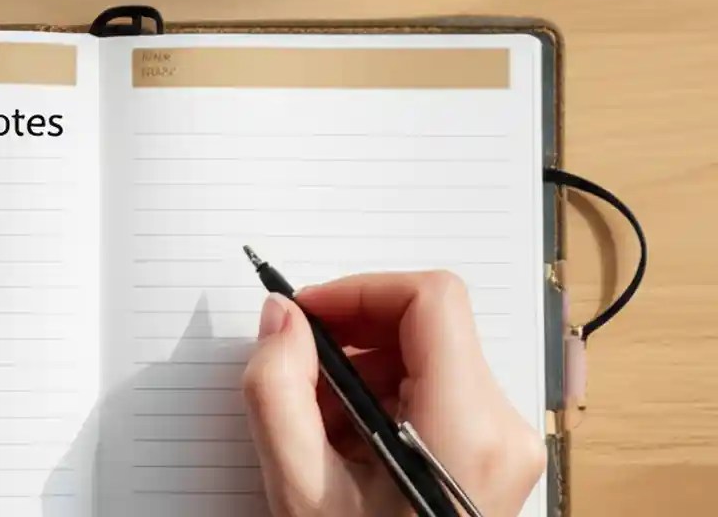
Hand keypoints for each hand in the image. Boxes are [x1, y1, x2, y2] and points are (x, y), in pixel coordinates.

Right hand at [242, 271, 546, 516]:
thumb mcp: (299, 489)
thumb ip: (276, 389)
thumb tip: (281, 319)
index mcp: (466, 428)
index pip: (431, 299)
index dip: (359, 289)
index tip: (307, 312)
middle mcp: (501, 427)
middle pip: (427, 323)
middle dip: (351, 334)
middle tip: (296, 368)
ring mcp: (502, 441)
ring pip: (427, 354)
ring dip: (360, 367)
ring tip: (314, 419)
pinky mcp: (490, 451)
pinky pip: (434, 388)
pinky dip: (380, 394)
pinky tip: (341, 440)